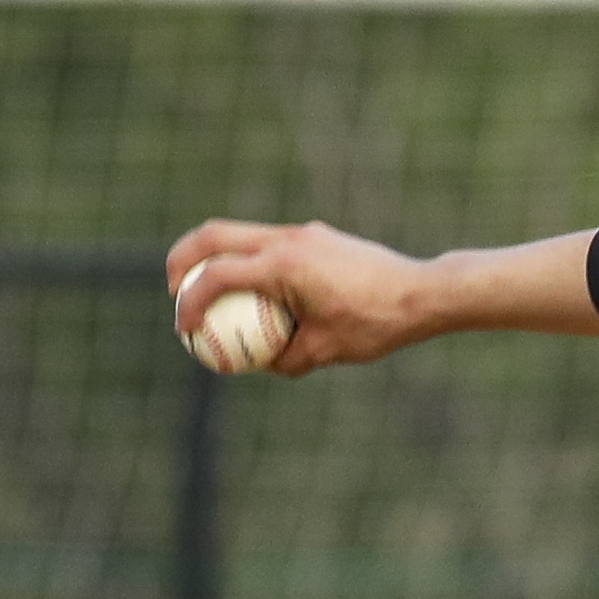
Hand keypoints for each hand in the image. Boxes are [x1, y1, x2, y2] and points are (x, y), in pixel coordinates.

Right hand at [167, 219, 438, 376]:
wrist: (424, 293)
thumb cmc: (377, 324)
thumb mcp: (325, 352)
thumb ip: (284, 359)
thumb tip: (256, 365)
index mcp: (284, 264)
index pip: (216, 276)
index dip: (189, 303)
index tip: (183, 329)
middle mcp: (289, 239)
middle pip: (213, 235)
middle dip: (182, 260)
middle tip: (174, 292)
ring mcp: (303, 234)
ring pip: (240, 234)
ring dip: (215, 257)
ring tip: (208, 294)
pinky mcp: (317, 237)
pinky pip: (269, 244)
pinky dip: (250, 262)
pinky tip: (256, 296)